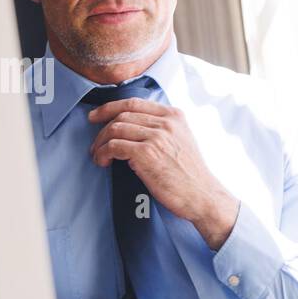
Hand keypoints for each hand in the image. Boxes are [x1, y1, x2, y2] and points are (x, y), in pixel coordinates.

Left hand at [88, 98, 240, 248]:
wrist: (202, 195)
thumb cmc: (190, 174)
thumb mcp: (183, 140)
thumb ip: (163, 128)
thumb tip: (132, 126)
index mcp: (174, 116)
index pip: (134, 102)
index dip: (109, 107)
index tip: (96, 116)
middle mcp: (166, 122)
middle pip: (122, 115)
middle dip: (102, 129)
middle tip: (95, 143)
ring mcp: (157, 137)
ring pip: (115, 129)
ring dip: (100, 143)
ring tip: (98, 155)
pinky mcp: (147, 153)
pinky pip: (114, 146)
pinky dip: (103, 153)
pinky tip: (103, 162)